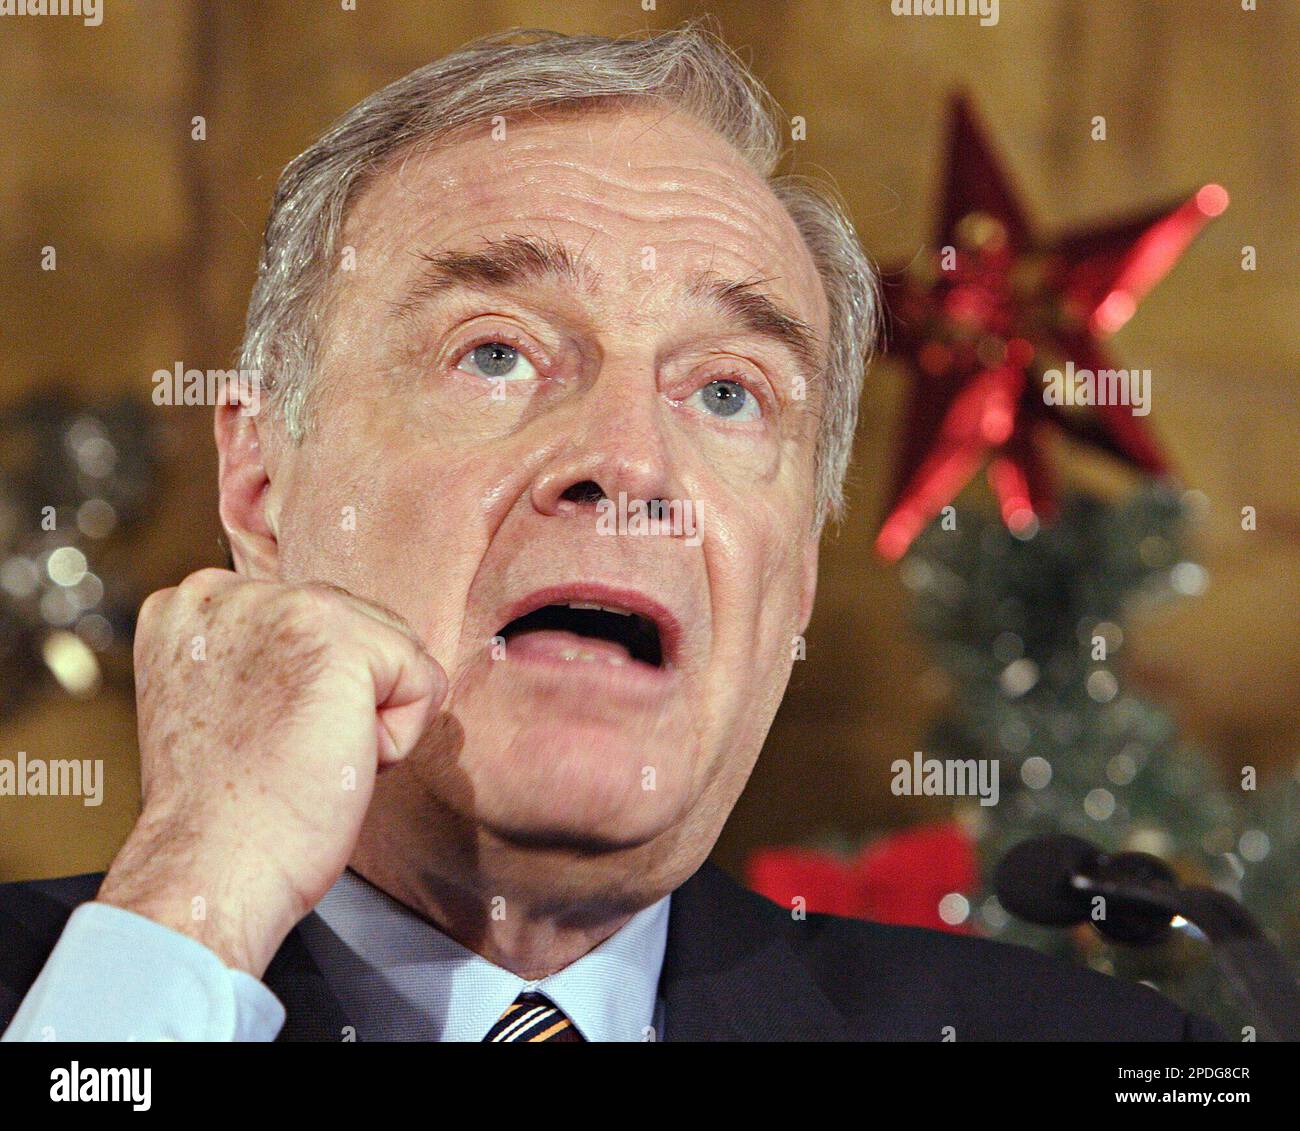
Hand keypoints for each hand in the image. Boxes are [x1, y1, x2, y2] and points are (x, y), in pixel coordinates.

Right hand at [96, 568, 446, 976]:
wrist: (210, 870)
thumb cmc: (226, 812)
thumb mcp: (225, 700)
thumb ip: (265, 654)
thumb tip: (348, 650)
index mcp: (193, 602)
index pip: (309, 621)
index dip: (308, 692)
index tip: (255, 740)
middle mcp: (230, 589)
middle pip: (358, 627)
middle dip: (345, 700)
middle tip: (282, 755)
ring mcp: (285, 606)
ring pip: (393, 651)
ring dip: (371, 718)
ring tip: (303, 756)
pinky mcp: (341, 639)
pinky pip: (423, 681)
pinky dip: (399, 738)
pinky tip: (336, 760)